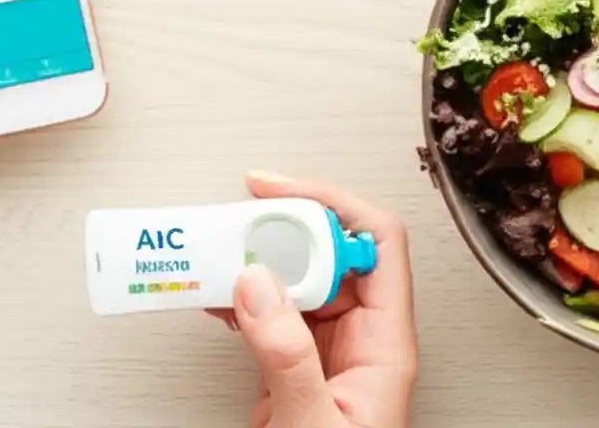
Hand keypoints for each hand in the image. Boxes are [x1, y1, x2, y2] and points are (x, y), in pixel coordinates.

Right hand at [213, 173, 416, 427]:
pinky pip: (268, 313)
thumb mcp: (313, 426)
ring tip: (216, 248)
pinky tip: (212, 293)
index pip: (377, 246)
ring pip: (295, 280)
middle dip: (283, 228)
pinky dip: (238, 296)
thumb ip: (286, 355)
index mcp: (386, 346)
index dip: (333, 207)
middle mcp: (361, 342)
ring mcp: (325, 354)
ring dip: (255, 259)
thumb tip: (260, 282)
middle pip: (332, 254)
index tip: (279, 195)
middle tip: (238, 220)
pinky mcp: (292, 370)